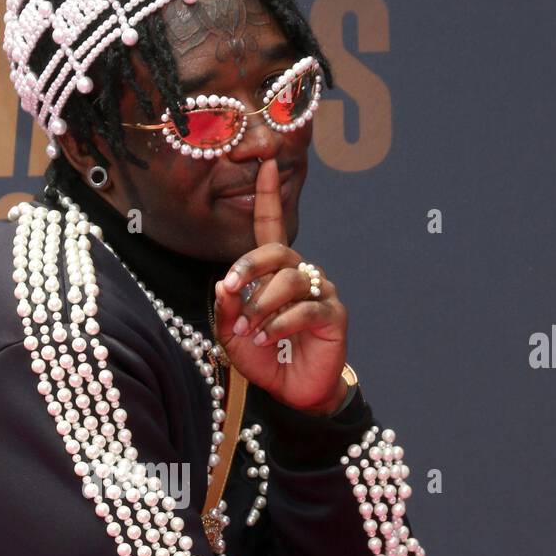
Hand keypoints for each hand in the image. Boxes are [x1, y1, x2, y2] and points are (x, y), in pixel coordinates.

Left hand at [212, 157, 347, 411]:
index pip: (272, 227)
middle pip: (276, 250)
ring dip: (261, 306)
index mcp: (275, 272)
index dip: (270, 196)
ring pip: (288, 281)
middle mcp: (300, 274)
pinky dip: (279, 324)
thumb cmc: (265, 357)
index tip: (266, 163)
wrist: (293, 391)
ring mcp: (320, 291)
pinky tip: (266, 339)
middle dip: (248, 267)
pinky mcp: (333, 314)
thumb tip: (223, 283)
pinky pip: (304, 308)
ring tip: (249, 330)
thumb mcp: (233, 334)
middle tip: (230, 289)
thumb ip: (227, 308)